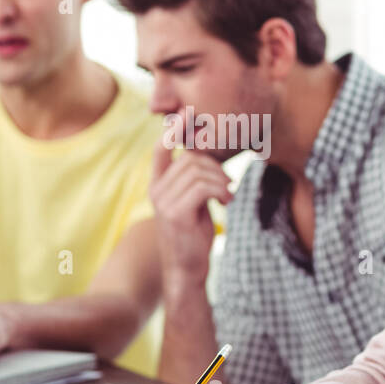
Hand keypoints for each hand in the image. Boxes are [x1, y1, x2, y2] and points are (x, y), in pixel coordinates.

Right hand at [149, 136, 232, 286]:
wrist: (186, 270)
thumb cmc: (192, 235)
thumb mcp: (191, 203)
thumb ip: (193, 180)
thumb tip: (208, 156)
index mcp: (158, 185)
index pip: (161, 148)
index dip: (175, 129)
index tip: (188, 113)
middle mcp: (156, 190)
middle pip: (190, 158)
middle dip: (215, 166)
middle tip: (228, 183)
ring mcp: (164, 202)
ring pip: (198, 171)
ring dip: (221, 180)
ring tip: (227, 195)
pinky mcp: (176, 214)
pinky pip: (202, 187)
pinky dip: (220, 191)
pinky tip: (226, 202)